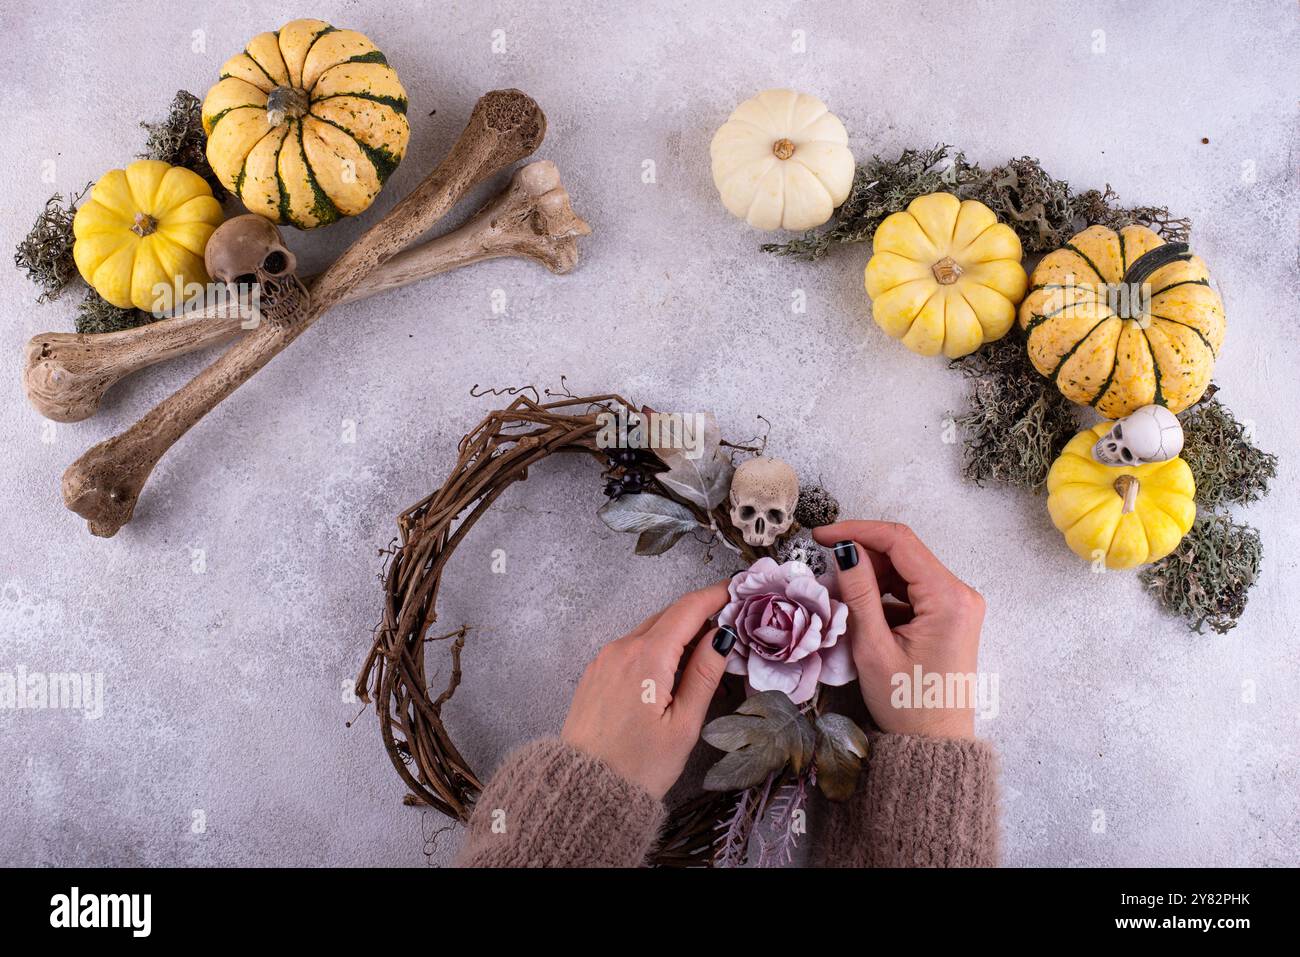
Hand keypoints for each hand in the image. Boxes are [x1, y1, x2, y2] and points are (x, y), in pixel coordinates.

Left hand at [561, 581, 732, 798]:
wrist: (583, 791)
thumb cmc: (638, 766)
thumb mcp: (683, 724)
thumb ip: (704, 674)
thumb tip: (721, 636)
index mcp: (646, 657)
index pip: (687, 609)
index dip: (715, 595)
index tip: (736, 589)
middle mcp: (621, 649)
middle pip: (668, 616)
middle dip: (699, 613)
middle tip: (729, 622)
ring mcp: (604, 660)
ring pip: (648, 631)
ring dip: (677, 632)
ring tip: (705, 651)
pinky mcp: (596, 674)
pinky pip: (631, 647)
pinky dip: (656, 647)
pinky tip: (671, 669)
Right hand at [812, 521, 983, 738]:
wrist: (935, 744)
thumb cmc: (907, 704)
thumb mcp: (873, 648)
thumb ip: (858, 593)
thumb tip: (844, 549)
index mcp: (949, 598)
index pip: (899, 541)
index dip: (856, 530)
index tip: (820, 535)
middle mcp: (960, 594)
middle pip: (903, 553)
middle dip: (861, 556)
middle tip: (824, 573)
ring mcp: (957, 605)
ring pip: (905, 571)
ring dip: (870, 576)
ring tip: (838, 597)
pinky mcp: (949, 616)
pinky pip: (911, 590)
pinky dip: (883, 593)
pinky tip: (860, 611)